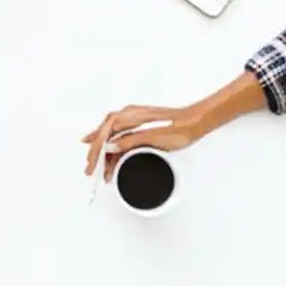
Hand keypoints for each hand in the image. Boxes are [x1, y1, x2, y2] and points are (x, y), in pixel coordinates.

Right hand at [83, 105, 202, 181]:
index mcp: (130, 116)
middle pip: (103, 134)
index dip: (95, 150)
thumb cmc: (179, 127)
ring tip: (99, 170)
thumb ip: (130, 142)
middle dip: (95, 153)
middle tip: (90, 170)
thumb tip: (111, 147)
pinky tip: (110, 158)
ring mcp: (133, 120)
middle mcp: (128, 115)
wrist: (195, 122)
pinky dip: (114, 150)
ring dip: (104, 154)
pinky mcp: (139, 127)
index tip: (92, 164)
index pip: (104, 133)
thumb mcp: (153, 137)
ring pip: (110, 137)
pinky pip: (120, 138)